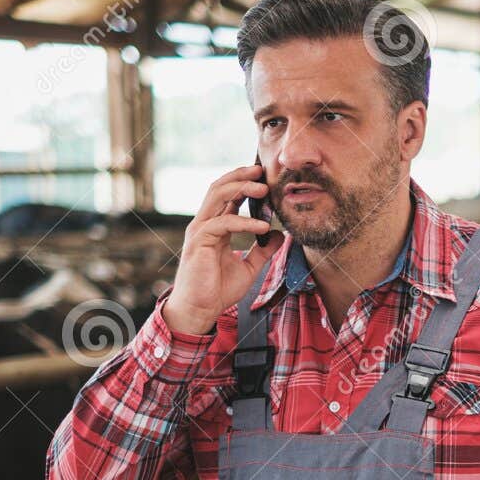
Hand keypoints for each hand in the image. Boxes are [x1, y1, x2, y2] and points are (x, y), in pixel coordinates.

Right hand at [162, 163, 275, 335]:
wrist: (201, 310)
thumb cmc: (218, 290)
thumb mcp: (250, 268)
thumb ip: (263, 251)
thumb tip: (281, 235)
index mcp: (215, 226)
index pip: (227, 196)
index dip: (244, 182)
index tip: (264, 176)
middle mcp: (205, 223)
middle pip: (220, 188)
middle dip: (241, 176)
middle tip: (262, 170)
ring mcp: (200, 230)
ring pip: (217, 197)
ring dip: (241, 188)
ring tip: (264, 189)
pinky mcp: (199, 241)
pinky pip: (223, 223)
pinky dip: (243, 222)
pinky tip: (262, 227)